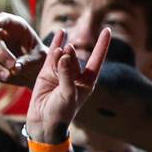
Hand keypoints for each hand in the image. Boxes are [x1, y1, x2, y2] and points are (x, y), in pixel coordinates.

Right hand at [0, 12, 47, 88]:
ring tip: (7, 76)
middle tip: (13, 66)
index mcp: (16, 26)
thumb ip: (29, 61)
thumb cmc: (38, 59)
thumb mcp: (39, 58)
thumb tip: (16, 68)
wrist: (32, 70)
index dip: (0, 20)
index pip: (6, 19)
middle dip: (2, 53)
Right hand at [26, 28, 111, 142]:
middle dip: (71, 54)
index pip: (97, 59)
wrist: (44, 122)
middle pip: (76, 57)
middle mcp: (76, 75)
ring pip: (63, 56)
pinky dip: (56, 44)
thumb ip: (66, 75)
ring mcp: (61, 72)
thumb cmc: (61, 112)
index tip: (108, 29)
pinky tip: (61, 33)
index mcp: (88, 81)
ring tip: (59, 51)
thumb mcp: (68, 95)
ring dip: (62, 51)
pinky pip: (52, 56)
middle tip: (66, 54)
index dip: (102, 44)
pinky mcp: (48, 72)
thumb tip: (64, 55)